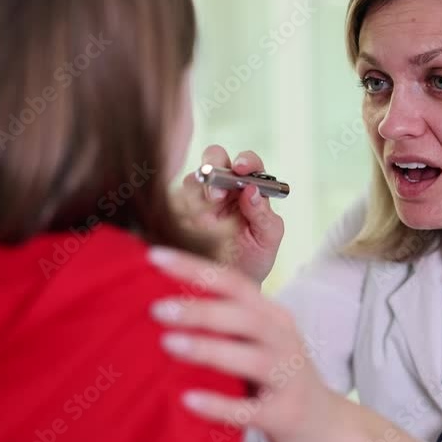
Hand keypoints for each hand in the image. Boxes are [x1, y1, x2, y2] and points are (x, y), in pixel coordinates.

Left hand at [148, 247, 425, 441]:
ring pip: (250, 358)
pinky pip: (250, 410)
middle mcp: (283, 340)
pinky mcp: (283, 414)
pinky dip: (219, 405)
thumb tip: (166, 300)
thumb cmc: (277, 374)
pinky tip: (188, 400)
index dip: (195, 267)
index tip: (154, 257)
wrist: (324, 423)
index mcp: (272, 315)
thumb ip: (226, 320)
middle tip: (157, 308)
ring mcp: (287, 378)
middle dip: (201, 309)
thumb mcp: (260, 338)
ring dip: (208, 348)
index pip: (234, 283)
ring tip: (168, 343)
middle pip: (244, 317)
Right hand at [172, 145, 284, 282]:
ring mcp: (198, 198)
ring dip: (196, 196)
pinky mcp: (179, 212)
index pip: (248, 163)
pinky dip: (181, 212)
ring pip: (191, 180)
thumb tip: (252, 190)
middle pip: (213, 158)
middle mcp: (223, 186)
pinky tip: (190, 229)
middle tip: (216, 196)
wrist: (229, 284)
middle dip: (213, 170)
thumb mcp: (267, 238)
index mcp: (248, 186)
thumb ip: (263, 214)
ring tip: (204, 224)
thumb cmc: (254, 257)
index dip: (245, 161)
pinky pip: (174, 203)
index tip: (242, 169)